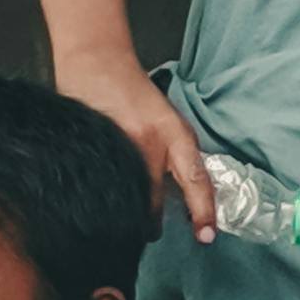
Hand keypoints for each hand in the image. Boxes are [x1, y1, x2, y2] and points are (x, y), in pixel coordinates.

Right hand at [56, 49, 213, 239]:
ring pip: (127, 204)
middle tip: (149, 227)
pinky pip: (103, 191)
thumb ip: (180, 158)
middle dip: (152, 223)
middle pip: (153, 205)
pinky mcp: (93, 154)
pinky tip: (104, 195)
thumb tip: (190, 201)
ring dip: (128, 215)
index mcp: (174, 136)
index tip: (206, 237)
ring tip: (124, 212)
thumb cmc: (136, 95)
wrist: (97, 63)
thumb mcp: (170, 124)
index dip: (202, 212)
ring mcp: (118, 151)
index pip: (195, 181)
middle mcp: (148, 145)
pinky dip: (106, 200)